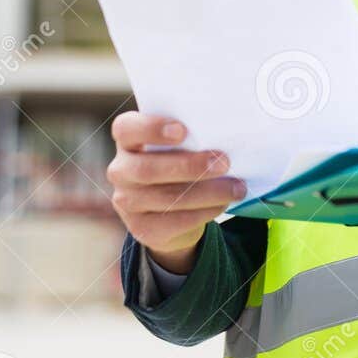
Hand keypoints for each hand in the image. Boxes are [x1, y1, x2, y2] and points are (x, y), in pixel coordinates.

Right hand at [107, 112, 245, 274]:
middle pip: (147, 169)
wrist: (169, 211)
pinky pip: (175, 221)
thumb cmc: (178, 163)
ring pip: (167, 198)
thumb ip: (190, 138)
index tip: (182, 130)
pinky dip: (204, 211)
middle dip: (189, 166)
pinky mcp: (142, 229)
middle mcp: (120, 171)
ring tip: (236, 187)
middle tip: (223, 162)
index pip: (126, 129)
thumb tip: (224, 135)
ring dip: (207, 192)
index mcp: (128, 141)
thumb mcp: (179, 147)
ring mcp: (127, 203)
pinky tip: (223, 203)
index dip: (151, 128)